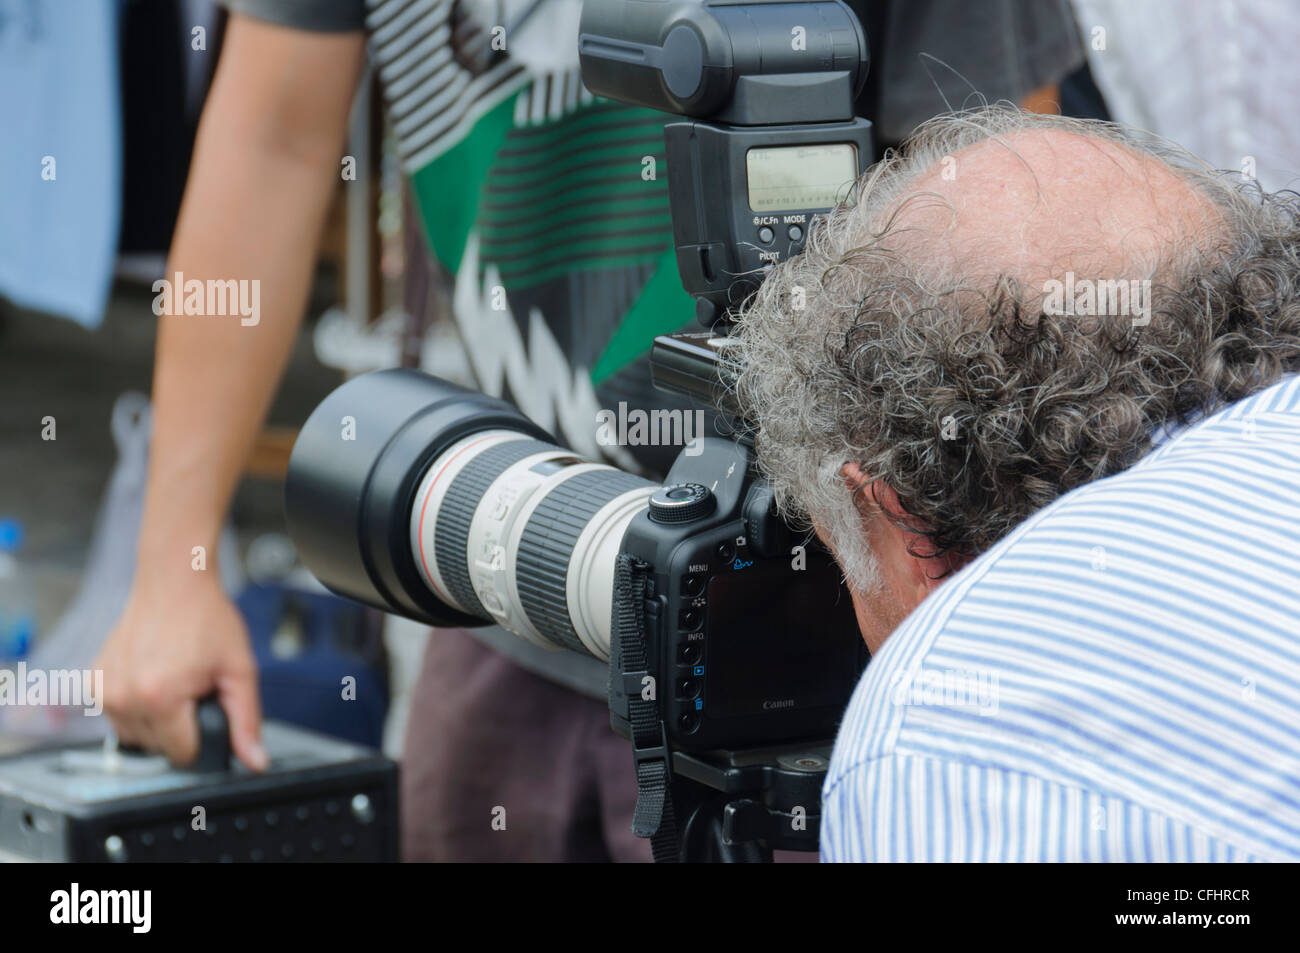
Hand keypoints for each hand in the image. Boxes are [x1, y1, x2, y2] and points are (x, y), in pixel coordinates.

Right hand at [96, 570, 266, 770]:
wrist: (172, 582)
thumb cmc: (207, 619)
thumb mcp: (240, 670)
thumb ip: (246, 720)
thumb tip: (255, 762)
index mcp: (160, 699)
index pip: (183, 755)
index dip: (204, 739)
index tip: (210, 712)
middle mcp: (124, 699)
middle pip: (159, 749)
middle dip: (182, 728)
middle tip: (195, 690)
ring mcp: (104, 692)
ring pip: (136, 738)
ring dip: (158, 722)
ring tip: (176, 685)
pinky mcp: (94, 683)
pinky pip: (119, 717)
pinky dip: (137, 708)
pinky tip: (155, 680)